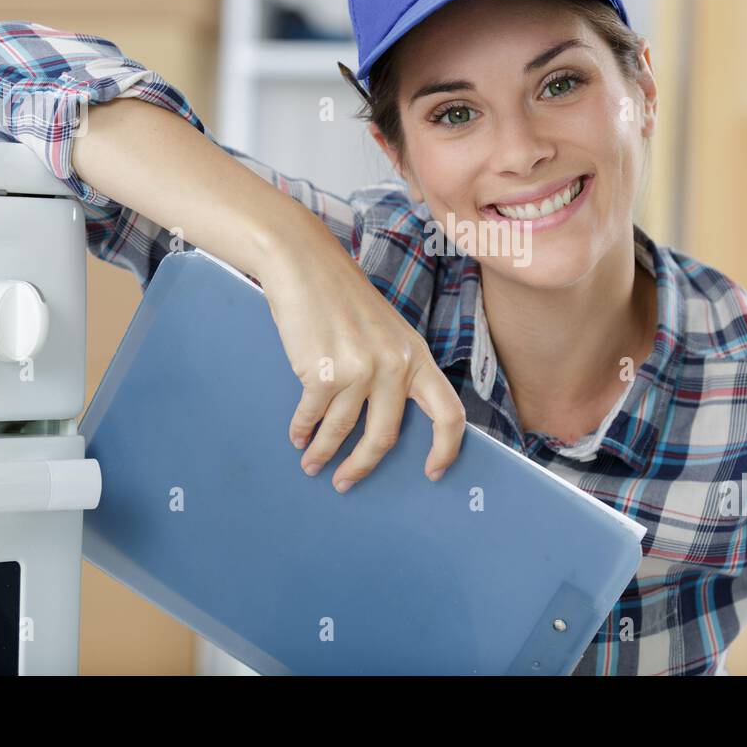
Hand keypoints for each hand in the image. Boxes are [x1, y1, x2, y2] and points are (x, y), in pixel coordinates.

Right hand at [257, 213, 466, 492]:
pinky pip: (312, 417)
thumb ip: (393, 370)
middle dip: (362, 466)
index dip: (446, 449)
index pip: (449, 413)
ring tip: (312, 463)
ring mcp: (360, 370)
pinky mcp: (323, 372)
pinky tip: (298, 437)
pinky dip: (302, 431)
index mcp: (417, 355)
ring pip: (343, 431)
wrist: (305, 265)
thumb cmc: (342, 298)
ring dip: (323, 453)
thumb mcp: (386, 332)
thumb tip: (381, 423)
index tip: (432, 472)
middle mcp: (395, 365)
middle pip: (385, 437)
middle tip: (347, 481)